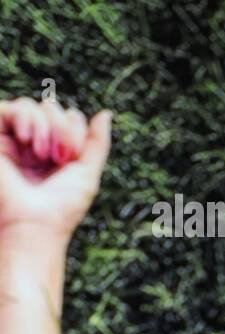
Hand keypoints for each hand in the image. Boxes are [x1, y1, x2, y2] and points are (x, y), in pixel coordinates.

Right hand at [0, 97, 111, 275]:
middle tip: (61, 156)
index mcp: (54, 154)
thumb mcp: (87, 175)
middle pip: (52, 110)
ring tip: (44, 153)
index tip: (74, 157)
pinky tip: (30, 140)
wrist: (31, 227)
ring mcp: (12, 142)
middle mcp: (32, 146)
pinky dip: (26, 116)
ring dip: (47, 124)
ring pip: (32, 106)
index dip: (76, 131)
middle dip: (63, 127)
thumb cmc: (59, 209)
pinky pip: (10, 107)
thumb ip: (97, 144)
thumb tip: (105, 113)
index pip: (69, 120)